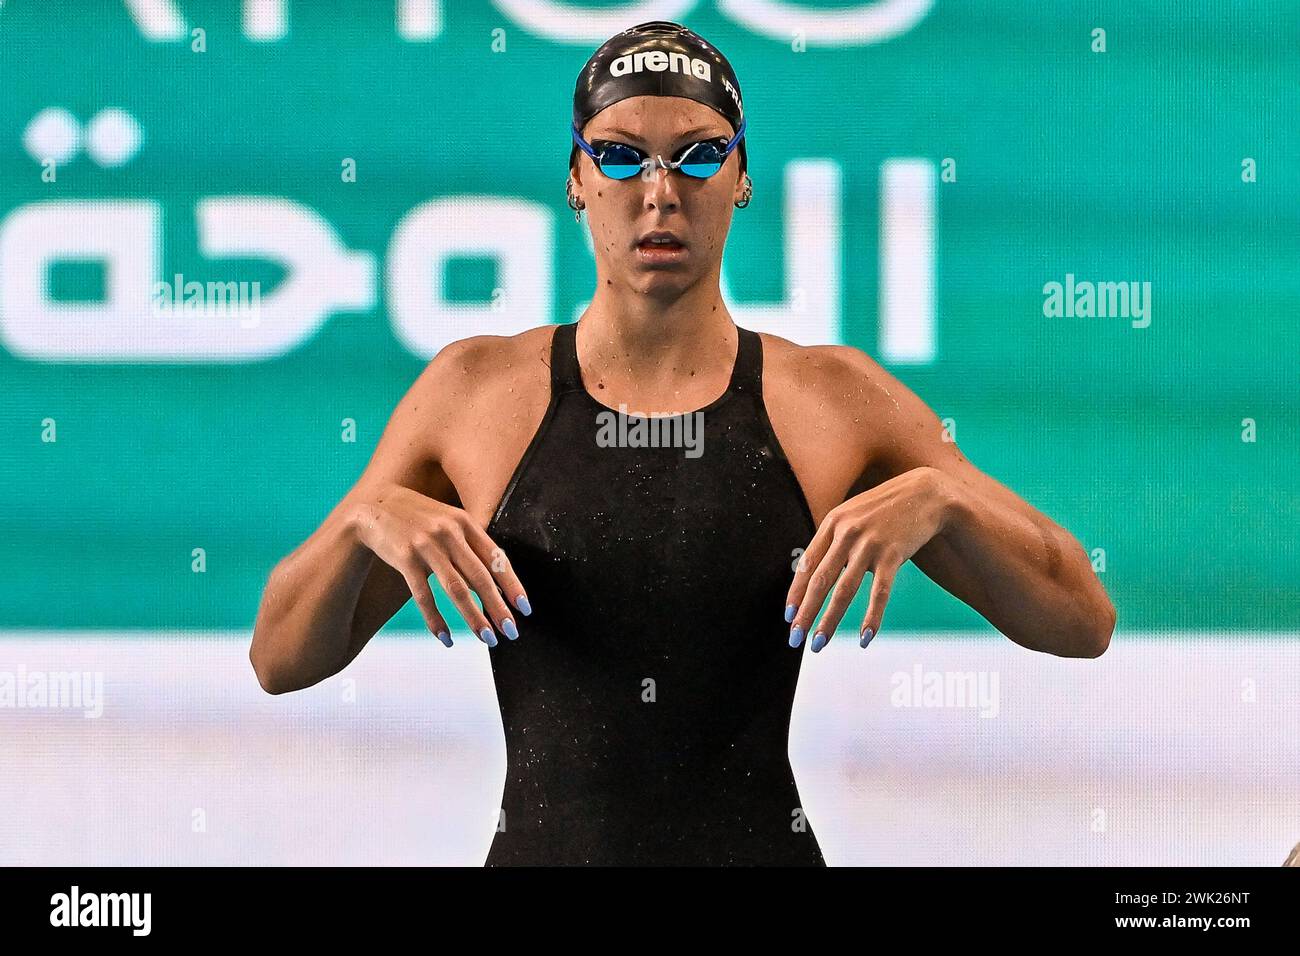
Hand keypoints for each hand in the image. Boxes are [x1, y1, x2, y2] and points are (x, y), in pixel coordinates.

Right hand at [351, 484, 529, 646]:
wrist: (372, 508)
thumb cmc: (417, 519)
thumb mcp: (447, 521)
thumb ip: (469, 544)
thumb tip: (496, 580)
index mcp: (464, 522)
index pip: (496, 558)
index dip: (512, 585)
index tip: (524, 608)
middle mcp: (449, 533)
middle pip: (480, 577)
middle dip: (498, 608)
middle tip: (511, 632)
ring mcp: (426, 545)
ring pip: (456, 589)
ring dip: (474, 618)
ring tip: (487, 638)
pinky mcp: (404, 558)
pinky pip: (424, 596)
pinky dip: (436, 620)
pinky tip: (447, 638)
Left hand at [785, 466, 950, 651]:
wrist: (925, 493)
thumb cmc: (885, 508)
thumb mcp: (852, 515)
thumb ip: (833, 540)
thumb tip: (815, 574)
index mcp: (832, 524)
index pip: (807, 565)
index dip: (796, 593)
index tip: (788, 617)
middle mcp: (847, 533)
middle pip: (820, 581)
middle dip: (805, 614)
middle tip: (794, 639)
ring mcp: (870, 544)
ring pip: (844, 591)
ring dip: (829, 621)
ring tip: (819, 644)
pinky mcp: (893, 555)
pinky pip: (879, 593)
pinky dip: (871, 618)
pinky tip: (864, 638)